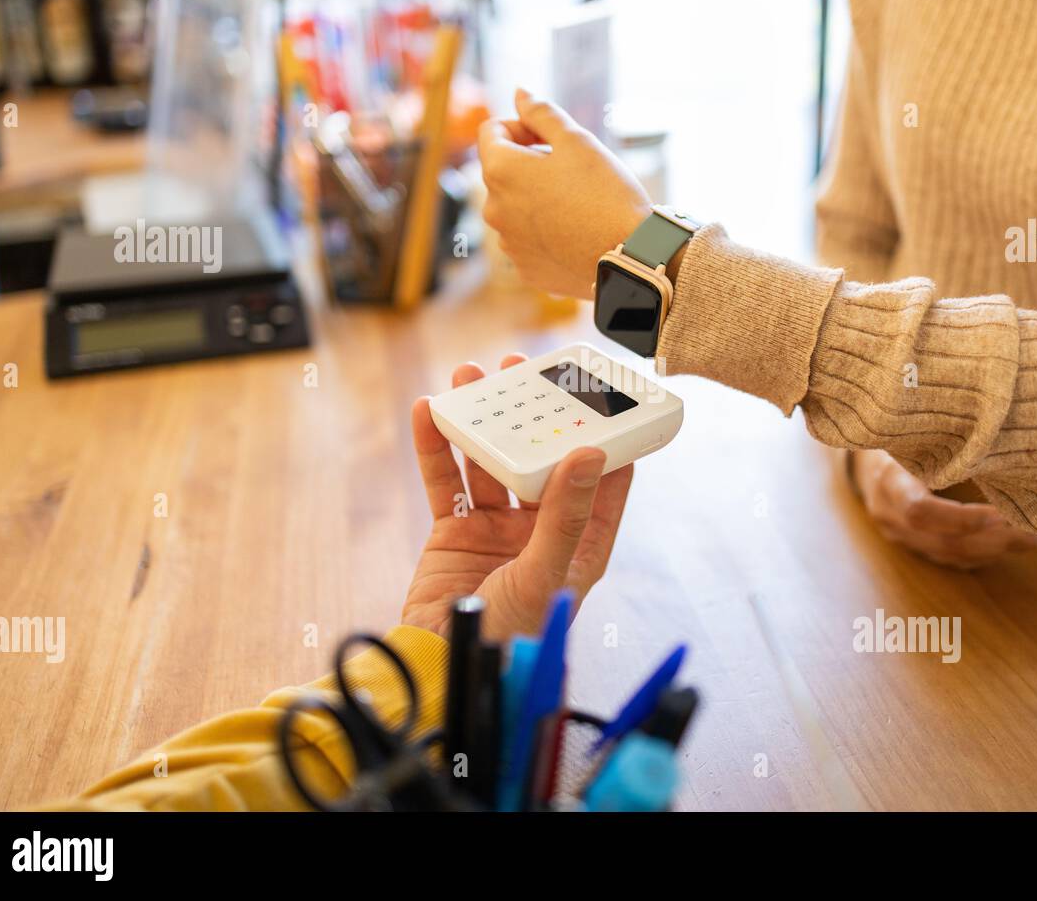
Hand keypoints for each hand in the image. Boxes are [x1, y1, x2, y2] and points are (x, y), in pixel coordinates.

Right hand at [402, 354, 633, 640]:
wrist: (442, 667)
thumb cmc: (510, 636)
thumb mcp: (545, 574)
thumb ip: (566, 515)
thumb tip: (592, 455)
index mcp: (580, 544)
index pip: (605, 482)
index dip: (606, 438)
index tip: (605, 393)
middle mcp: (541, 531)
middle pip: (542, 459)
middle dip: (534, 414)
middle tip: (524, 369)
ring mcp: (497, 528)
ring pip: (491, 460)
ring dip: (483, 420)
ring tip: (472, 376)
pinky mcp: (455, 531)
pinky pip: (446, 479)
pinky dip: (437, 446)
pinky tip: (430, 411)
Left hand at [477, 88, 651, 298]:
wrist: (629, 256)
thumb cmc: (605, 193)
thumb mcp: (577, 140)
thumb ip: (542, 113)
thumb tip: (519, 93)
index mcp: (500, 170)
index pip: (491, 131)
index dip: (522, 126)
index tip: (551, 138)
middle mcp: (493, 209)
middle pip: (503, 171)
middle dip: (530, 164)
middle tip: (573, 172)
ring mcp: (508, 244)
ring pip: (516, 208)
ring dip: (537, 198)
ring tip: (578, 204)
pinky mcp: (527, 270)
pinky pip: (529, 240)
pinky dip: (546, 232)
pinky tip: (577, 232)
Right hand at [850, 449, 1036, 569]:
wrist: (864, 458)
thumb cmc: (897, 434)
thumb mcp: (914, 429)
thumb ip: (944, 439)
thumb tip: (1000, 434)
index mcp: (888, 481)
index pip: (921, 511)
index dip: (961, 518)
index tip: (1002, 513)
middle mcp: (889, 516)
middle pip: (945, 541)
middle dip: (998, 539)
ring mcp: (899, 536)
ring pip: (952, 554)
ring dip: (999, 549)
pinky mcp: (912, 545)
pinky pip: (951, 558)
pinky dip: (985, 553)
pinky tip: (1015, 543)